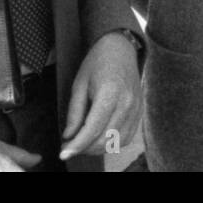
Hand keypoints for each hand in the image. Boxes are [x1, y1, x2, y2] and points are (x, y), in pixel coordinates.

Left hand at [59, 31, 140, 159]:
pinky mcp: (140, 112)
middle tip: (69, 146)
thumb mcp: (79, 83)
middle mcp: (127, 103)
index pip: (93, 128)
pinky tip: (99, 137)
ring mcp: (136, 108)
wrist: (121, 48)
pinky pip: (127, 137)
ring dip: (98, 148)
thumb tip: (69, 137)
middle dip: (84, 148)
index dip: (77, 145)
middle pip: (105, 139)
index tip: (63, 154)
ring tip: (83, 142)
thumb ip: (75, 112)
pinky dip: (112, 143)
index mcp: (110, 92)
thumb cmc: (97, 62)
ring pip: (116, 142)